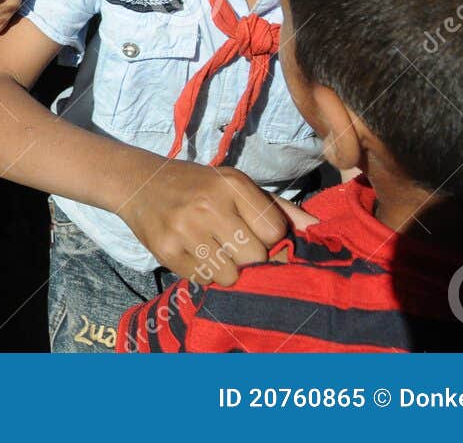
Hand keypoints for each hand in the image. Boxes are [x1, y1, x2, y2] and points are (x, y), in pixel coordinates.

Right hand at [117, 161, 289, 285]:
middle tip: (232, 243)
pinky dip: (204, 273)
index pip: (274, 232)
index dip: (269, 239)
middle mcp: (208, 205)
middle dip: (249, 257)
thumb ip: (280, 210)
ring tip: (213, 250)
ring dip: (227, 270)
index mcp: (232, 184)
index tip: (254, 232)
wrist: (140, 183)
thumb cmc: (199, 186)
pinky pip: (203, 280)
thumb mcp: (238, 186)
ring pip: (230, 275)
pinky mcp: (166, 250)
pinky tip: (195, 253)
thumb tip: (322, 230)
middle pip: (255, 257)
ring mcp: (185, 229)